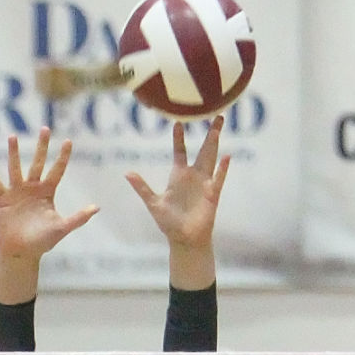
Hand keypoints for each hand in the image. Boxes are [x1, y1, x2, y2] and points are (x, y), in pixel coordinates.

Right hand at [0, 128, 98, 265]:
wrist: (21, 253)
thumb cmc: (42, 242)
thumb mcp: (61, 228)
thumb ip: (78, 218)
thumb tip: (96, 208)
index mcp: (47, 192)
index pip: (57, 170)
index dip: (62, 157)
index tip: (68, 141)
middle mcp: (32, 188)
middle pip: (38, 163)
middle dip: (41, 147)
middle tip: (45, 129)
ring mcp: (17, 192)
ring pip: (16, 168)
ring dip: (14, 153)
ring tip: (13, 136)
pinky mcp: (3, 200)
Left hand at [125, 117, 228, 250]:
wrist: (183, 239)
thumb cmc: (169, 223)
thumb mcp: (153, 203)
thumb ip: (142, 187)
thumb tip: (127, 173)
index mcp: (178, 176)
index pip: (180, 152)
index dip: (178, 138)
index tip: (178, 121)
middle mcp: (193, 176)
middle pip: (203, 149)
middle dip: (209, 133)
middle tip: (215, 114)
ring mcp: (204, 183)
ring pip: (212, 157)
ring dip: (215, 142)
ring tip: (219, 126)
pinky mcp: (212, 194)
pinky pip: (218, 178)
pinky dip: (222, 169)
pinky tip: (226, 157)